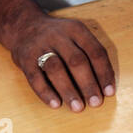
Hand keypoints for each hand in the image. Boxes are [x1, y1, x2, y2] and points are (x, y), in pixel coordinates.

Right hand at [0, 0, 115, 110]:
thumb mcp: (75, 35)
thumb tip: (104, 86)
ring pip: (55, 69)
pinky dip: (46, 92)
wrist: (23, 25)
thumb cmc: (58, 38)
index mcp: (76, 30)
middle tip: (95, 103)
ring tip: (78, 107)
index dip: (104, 73)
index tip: (109, 92)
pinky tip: (56, 104)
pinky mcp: (25, 58)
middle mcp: (58, 36)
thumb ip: (89, 55)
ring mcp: (40, 46)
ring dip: (68, 90)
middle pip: (76, 60)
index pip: (95, 51)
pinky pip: (35, 77)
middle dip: (88, 84)